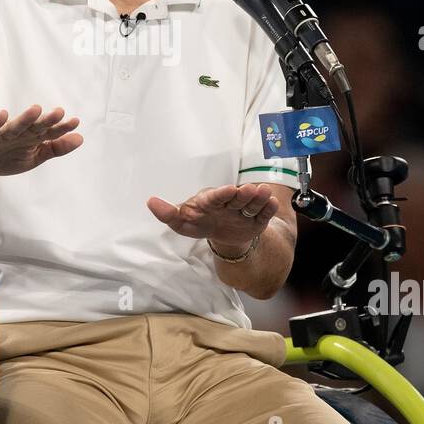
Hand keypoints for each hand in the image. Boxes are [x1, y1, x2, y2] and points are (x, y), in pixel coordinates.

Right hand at [0, 105, 81, 179]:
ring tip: (36, 109)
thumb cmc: (4, 156)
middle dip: (46, 120)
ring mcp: (0, 135)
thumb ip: (55, 148)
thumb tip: (80, 138)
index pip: (49, 132)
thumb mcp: (33, 157)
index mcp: (31, 138)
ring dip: (24, 119)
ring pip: (14, 127)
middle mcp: (18, 134)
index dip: (61, 128)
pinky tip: (3, 115)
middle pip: (34, 127)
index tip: (75, 122)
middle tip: (59, 112)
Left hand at [146, 183, 277, 254]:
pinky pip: (264, 214)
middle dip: (243, 194)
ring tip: (264, 193)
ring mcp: (244, 210)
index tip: (229, 189)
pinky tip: (272, 203)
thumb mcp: (183, 222)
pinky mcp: (257, 220)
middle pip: (237, 198)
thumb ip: (168, 214)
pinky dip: (268, 210)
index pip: (216, 196)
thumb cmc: (199, 222)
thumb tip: (150, 201)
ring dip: (258, 199)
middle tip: (250, 189)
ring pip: (252, 204)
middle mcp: (230, 202)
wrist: (222, 234)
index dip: (222, 194)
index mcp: (211, 201)